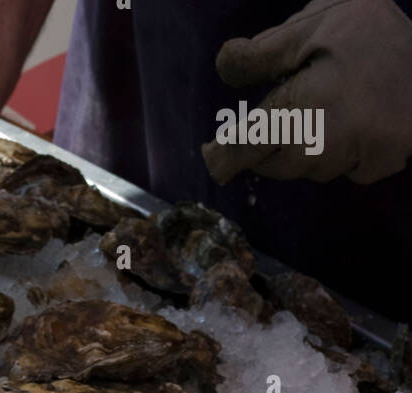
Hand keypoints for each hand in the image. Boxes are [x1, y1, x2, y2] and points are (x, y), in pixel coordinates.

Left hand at [202, 0, 411, 184]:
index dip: (223, 155)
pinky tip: (350, 121)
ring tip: (320, 107)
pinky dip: (336, 152)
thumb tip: (222, 68)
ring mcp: (356, 159)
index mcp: (307, 105)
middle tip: (274, 115)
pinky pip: (341, 171)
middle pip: (274, 165)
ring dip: (300, 148)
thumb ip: (265, 52)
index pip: (248, 145)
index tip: (210, 155)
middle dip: (267, 145)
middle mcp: (327, 142)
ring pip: (306, 170)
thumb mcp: (316, 24)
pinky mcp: (379, 166)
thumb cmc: (375, 33)